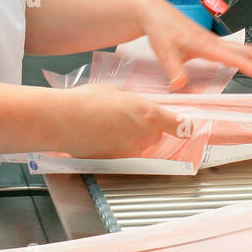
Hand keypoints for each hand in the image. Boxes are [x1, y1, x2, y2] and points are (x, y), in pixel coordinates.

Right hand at [55, 83, 181, 158]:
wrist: (63, 119)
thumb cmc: (87, 100)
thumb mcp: (115, 90)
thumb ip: (130, 100)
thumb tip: (128, 103)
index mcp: (150, 114)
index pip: (180, 125)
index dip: (184, 127)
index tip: (187, 128)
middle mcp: (145, 136)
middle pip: (156, 135)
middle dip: (146, 128)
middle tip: (125, 118)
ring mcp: (131, 151)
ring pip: (139, 145)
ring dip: (130, 138)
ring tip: (108, 126)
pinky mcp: (116, 161)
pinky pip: (123, 153)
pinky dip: (115, 147)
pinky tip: (100, 136)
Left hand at [138, 0, 251, 88]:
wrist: (156, 13)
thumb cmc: (161, 29)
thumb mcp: (164, 52)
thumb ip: (174, 70)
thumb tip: (180, 85)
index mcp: (208, 45)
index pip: (238, 59)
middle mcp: (214, 42)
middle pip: (248, 51)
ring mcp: (213, 41)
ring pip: (243, 49)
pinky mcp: (209, 42)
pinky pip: (234, 49)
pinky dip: (247, 56)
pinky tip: (249, 61)